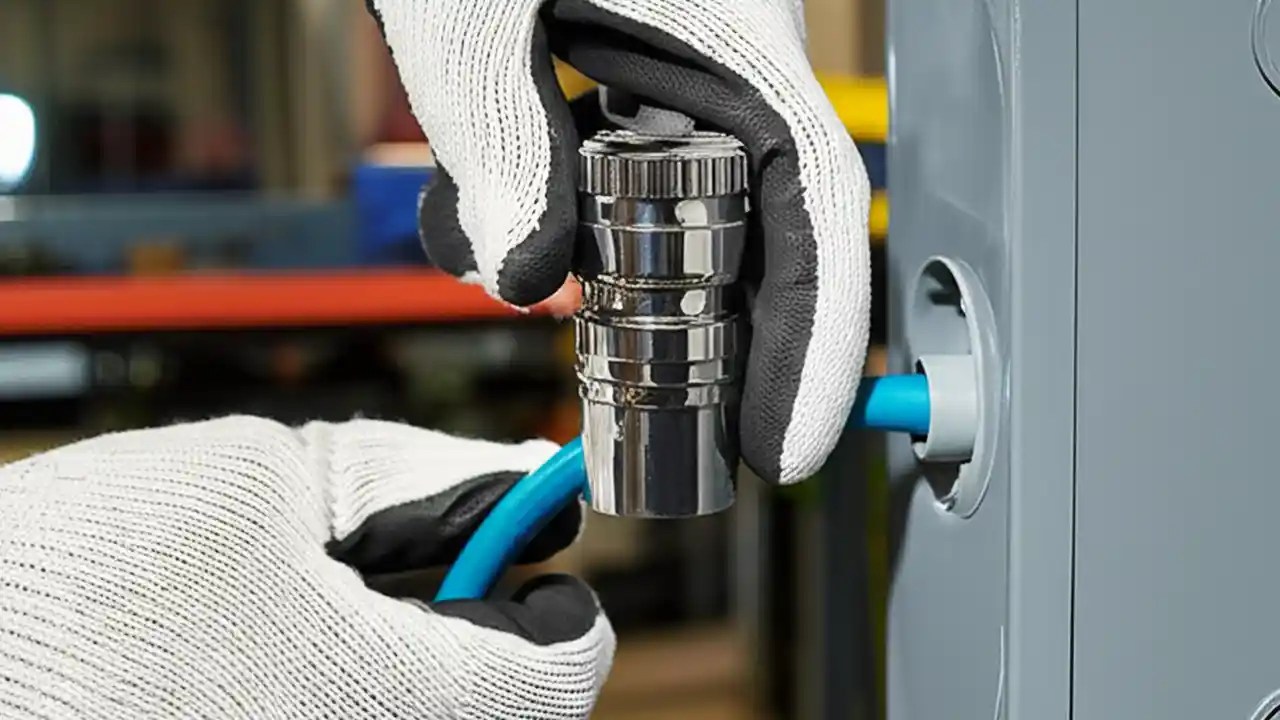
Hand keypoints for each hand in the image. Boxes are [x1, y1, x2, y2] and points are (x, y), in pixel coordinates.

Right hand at [0, 418, 612, 718]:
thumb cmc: (64, 592)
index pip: (566, 665)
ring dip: (411, 662)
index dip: (545, 580)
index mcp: (403, 708)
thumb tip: (516, 473)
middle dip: (472, 620)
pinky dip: (350, 698)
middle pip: (506, 706)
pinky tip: (277, 658)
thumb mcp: (261, 483)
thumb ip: (417, 475)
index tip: (513, 541)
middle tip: (394, 562)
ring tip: (314, 607)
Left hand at [368, 0, 871, 484]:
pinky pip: (595, 167)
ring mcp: (658, 64)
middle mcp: (714, 56)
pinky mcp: (602, 68)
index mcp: (731, 30)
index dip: (815, 335)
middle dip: (680, 315)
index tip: (788, 441)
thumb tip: (520, 278)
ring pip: (654, 207)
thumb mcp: (470, 4)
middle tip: (636, 397)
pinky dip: (534, 204)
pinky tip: (466, 202)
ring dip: (577, 257)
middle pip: (743, 225)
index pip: (811, 203)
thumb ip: (498, 136)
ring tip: (490, 241)